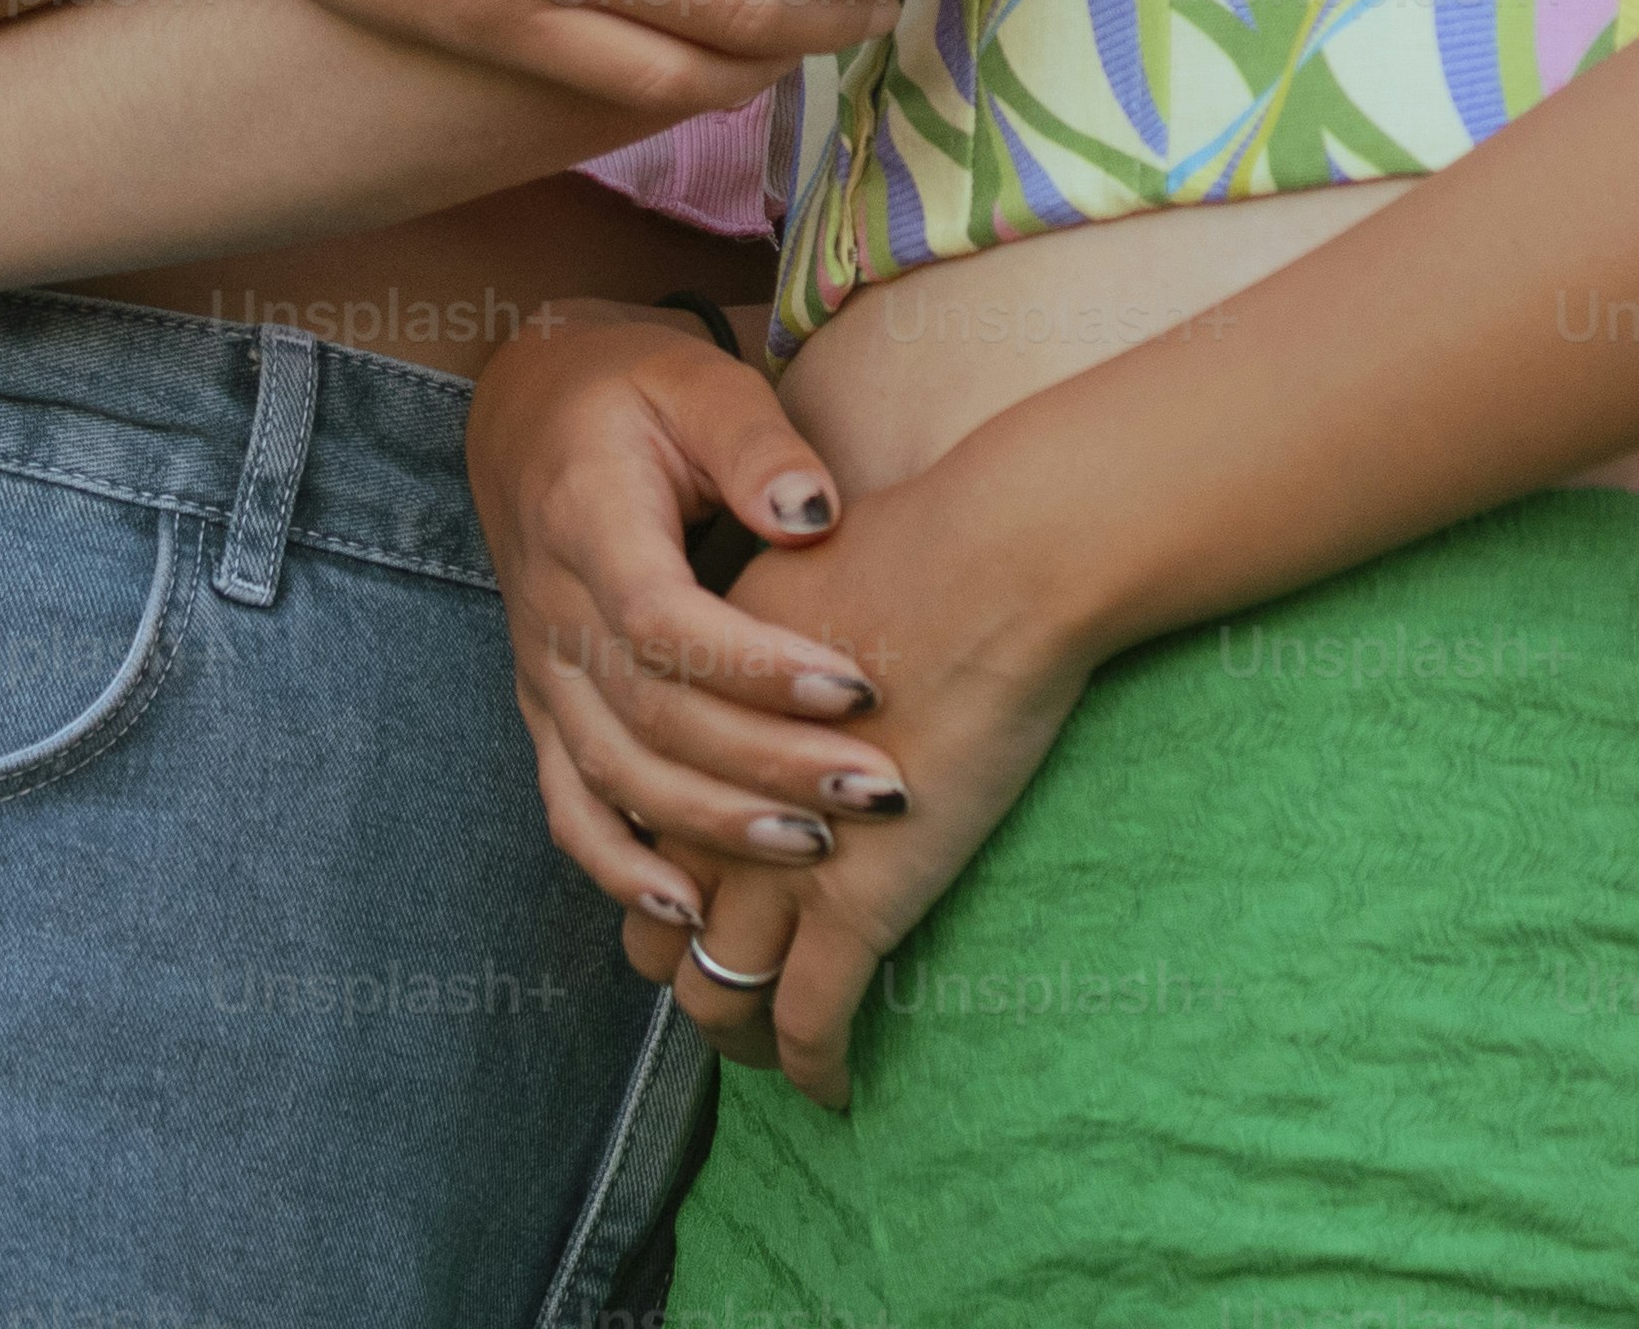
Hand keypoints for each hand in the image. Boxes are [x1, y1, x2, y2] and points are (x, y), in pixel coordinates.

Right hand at [470, 300, 905, 924]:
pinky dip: (619, 866)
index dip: (759, 668)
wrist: (531, 413)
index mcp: (588, 522)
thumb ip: (754, 442)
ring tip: (816, 851)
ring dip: (714, 827)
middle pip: (652, 716)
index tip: (860, 687)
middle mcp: (554, 611)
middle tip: (877, 791)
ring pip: (615, 775)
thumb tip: (813, 516)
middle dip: (767, 766)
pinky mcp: (548, 710)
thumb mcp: (697, 380)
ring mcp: (544, 672)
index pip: (666, 620)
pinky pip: (567, 806)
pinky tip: (688, 907)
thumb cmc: (635, 390)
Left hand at [619, 493, 1093, 1109]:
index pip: (640, 839)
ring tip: (772, 1057)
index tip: (699, 905)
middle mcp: (709, 804)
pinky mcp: (858, 905)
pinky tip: (834, 1091)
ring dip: (738, 1037)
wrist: (999, 563)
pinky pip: (810, 1023)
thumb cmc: (919, 546)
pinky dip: (815, 1070)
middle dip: (688, 974)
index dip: (664, 885)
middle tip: (730, 995)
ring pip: (718, 995)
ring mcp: (779, 862)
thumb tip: (774, 637)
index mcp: (689, 725)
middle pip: (660, 933)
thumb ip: (760, 630)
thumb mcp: (792, 570)